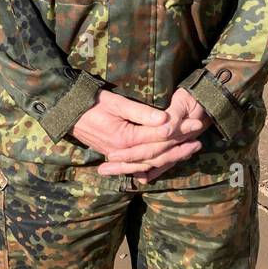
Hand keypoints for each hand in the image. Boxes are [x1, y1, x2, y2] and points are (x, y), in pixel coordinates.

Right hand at [96, 88, 213, 183]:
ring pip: (150, 162)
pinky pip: (138, 166)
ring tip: (189, 150)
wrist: (67, 112)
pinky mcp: (115, 156)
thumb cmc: (92, 102)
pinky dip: (154, 166)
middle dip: (180, 145)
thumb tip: (166, 119)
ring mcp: (118, 157)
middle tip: (199, 138)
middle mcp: (122, 153)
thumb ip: (142, 112)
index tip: (196, 123)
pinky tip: (167, 162)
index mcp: (124, 139)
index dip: (179, 130)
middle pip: (157, 152)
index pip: (158, 136)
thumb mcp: (116, 102)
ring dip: (171, 157)